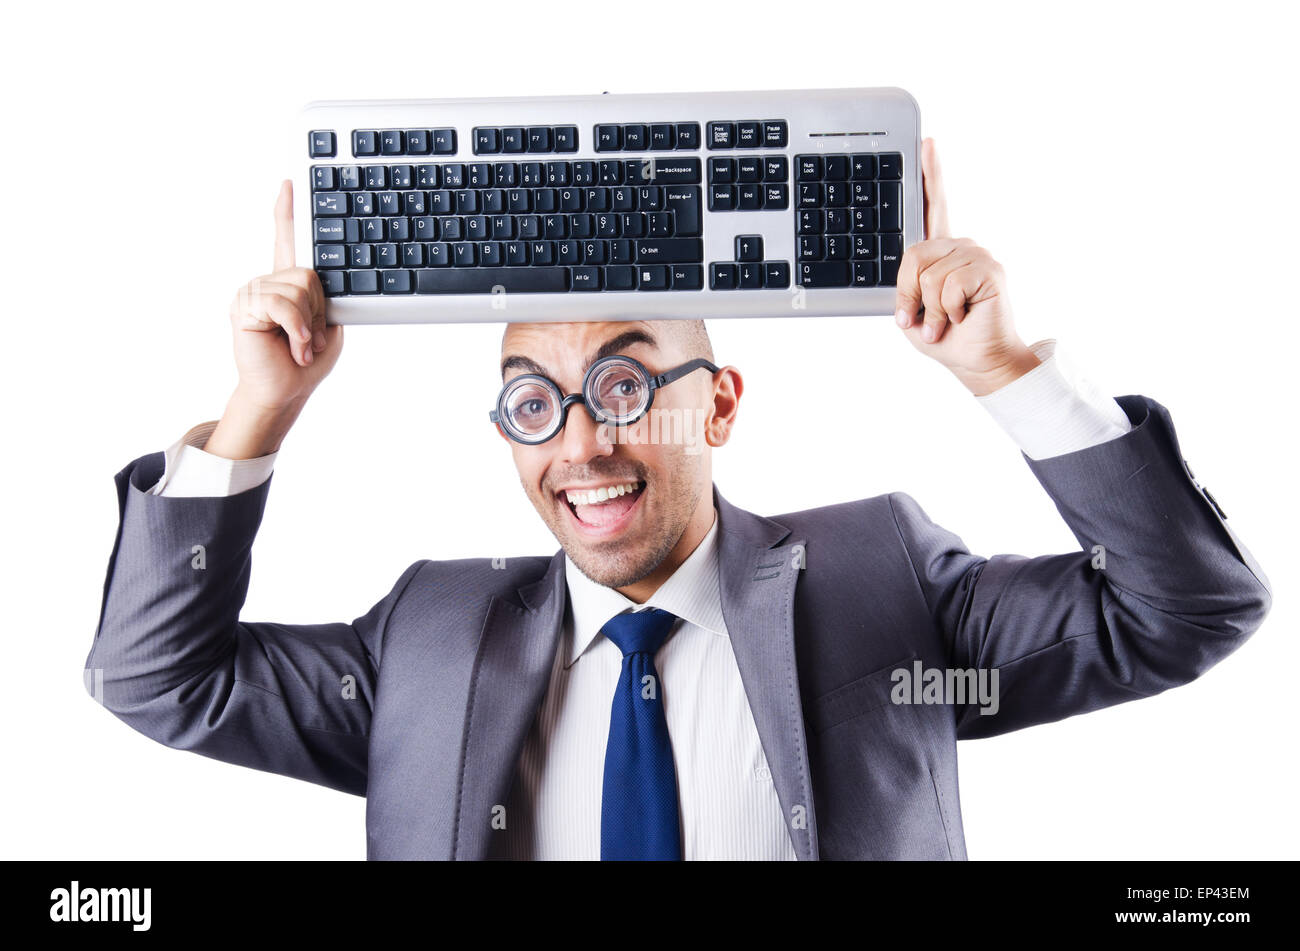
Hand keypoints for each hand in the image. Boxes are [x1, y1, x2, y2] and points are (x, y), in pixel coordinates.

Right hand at [204, 181, 342, 458]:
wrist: (285, 390)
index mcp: (288, 283)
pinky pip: (282, 306)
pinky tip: (293, 347)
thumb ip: (325, 297)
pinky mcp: (244, 307)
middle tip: (311, 337)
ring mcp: (254, 293)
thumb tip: (317, 278)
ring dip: (308, 324)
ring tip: (300, 345)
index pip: (285, 240)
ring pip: (298, 289)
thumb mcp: (326, 324)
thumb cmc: (305, 360)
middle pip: (308, 274)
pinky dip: (296, 330)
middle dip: (319, 311)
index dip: (286, 212)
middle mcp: (268, 282)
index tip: (287, 184)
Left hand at [894, 139, 1039, 395]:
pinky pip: (948, 284)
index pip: (934, 208)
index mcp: (941, 252)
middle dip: (910, 294)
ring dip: (931, 309)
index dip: (931, 174)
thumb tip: (902, 265)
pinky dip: (946, 311)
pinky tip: (960, 317)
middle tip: (922, 318)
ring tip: (946, 321)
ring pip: (929, 274)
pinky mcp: (989, 268)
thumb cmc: (946, 337)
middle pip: (913, 255)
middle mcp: (960, 246)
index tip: (927, 142)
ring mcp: (976, 255)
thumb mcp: (912, 308)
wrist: (978, 361)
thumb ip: (905, 283)